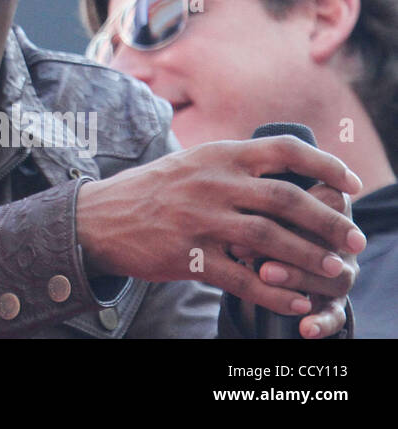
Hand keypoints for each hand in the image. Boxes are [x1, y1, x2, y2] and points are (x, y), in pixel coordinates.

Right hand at [76, 136, 365, 318]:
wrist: (98, 217)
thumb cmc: (152, 191)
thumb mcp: (192, 162)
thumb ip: (233, 165)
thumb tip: (287, 170)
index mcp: (217, 155)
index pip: (283, 151)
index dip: (325, 166)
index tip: (351, 184)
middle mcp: (211, 183)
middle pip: (286, 199)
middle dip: (329, 220)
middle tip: (354, 239)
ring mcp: (199, 219)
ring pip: (270, 239)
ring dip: (310, 258)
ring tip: (335, 271)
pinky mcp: (187, 255)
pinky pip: (242, 278)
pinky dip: (275, 293)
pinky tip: (296, 301)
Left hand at [249, 183, 360, 337]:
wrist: (267, 246)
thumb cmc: (259, 212)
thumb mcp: (258, 203)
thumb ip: (254, 202)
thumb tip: (225, 211)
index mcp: (330, 204)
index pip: (327, 201)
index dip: (294, 208)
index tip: (251, 213)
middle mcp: (341, 239)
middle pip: (331, 241)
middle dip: (293, 244)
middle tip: (248, 246)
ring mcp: (341, 270)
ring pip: (336, 278)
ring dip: (300, 277)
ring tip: (264, 274)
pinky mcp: (334, 299)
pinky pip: (335, 313)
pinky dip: (323, 322)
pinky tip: (305, 329)